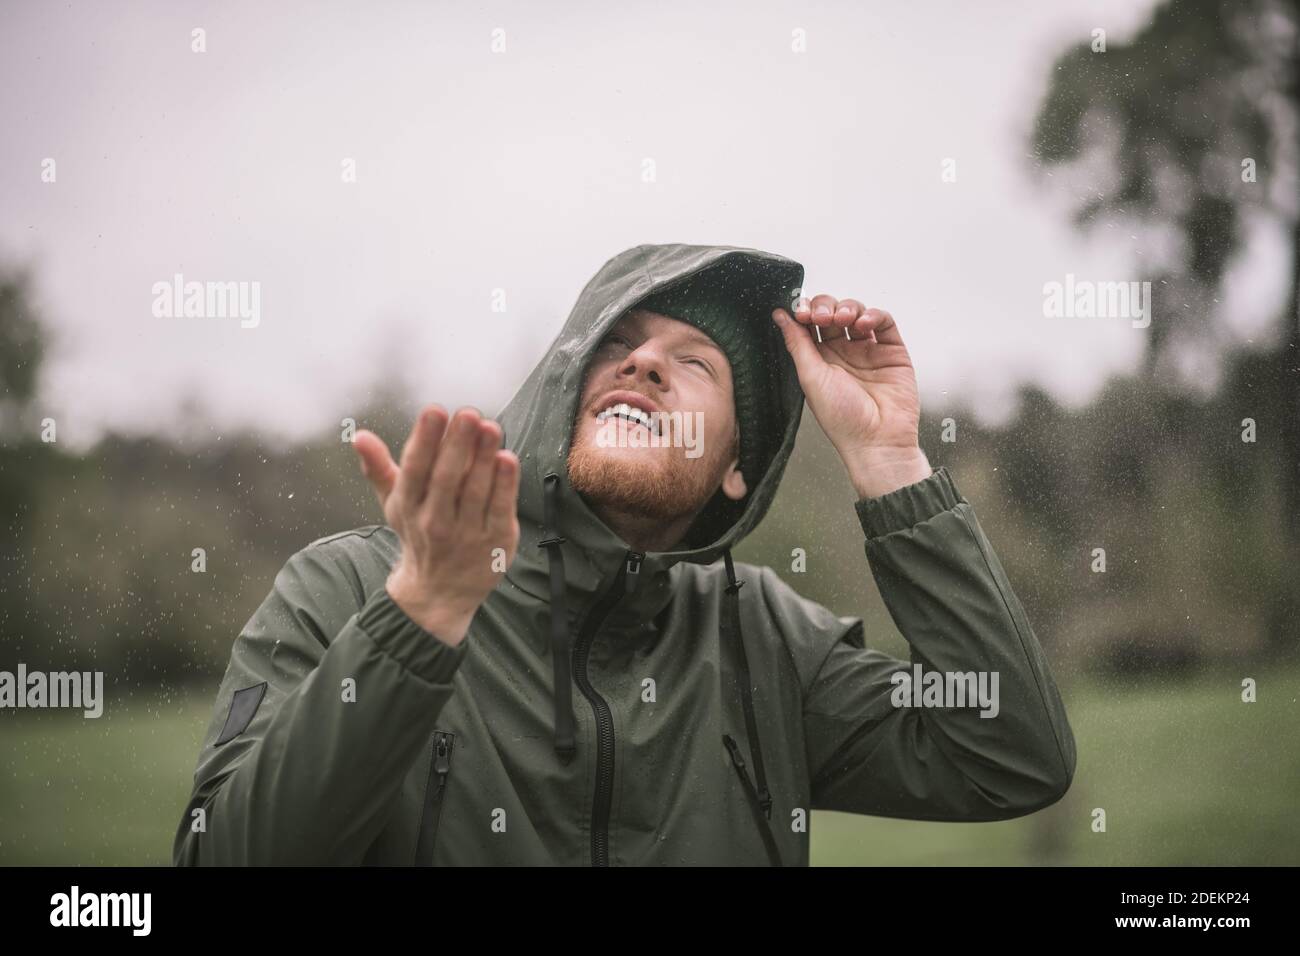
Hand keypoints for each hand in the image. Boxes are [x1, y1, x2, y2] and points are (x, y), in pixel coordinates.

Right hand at [352, 405, 519, 645]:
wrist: (438, 593)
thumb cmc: (418, 534)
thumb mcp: (395, 503)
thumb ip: (379, 467)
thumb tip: (358, 435)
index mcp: (408, 505)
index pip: (415, 469)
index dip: (424, 440)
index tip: (434, 411)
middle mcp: (435, 521)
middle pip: (446, 479)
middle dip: (457, 445)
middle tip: (468, 414)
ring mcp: (467, 533)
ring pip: (475, 492)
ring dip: (483, 459)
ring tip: (491, 428)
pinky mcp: (495, 542)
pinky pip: (499, 510)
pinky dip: (505, 485)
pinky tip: (508, 459)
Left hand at [772, 295, 930, 498]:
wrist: (878, 440)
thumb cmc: (843, 420)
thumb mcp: (811, 378)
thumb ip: (797, 344)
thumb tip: (780, 317)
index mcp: (819, 361)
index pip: (809, 325)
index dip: (805, 311)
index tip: (799, 310)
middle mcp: (842, 353)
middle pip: (831, 313)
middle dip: (825, 307)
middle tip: (821, 316)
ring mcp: (867, 350)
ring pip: (857, 312)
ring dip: (848, 308)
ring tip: (843, 319)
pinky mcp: (892, 350)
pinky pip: (883, 321)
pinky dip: (873, 315)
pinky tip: (864, 324)